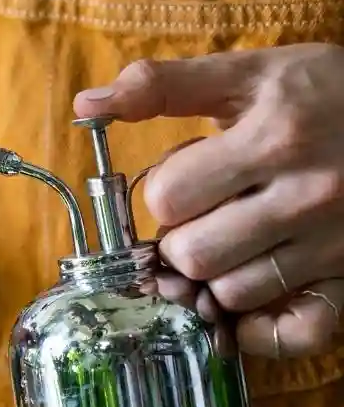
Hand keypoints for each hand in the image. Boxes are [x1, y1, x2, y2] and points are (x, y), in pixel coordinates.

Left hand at [74, 44, 343, 358]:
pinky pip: (295, 335)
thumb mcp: (251, 71)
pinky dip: (262, 330)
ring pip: (231, 295)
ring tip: (233, 245)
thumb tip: (87, 102)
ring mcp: (335, 247)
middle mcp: (308, 197)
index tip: (189, 177)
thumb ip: (164, 85)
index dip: (164, 189)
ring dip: (215, 277)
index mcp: (274, 138)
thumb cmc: (327, 92)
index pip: (168, 195)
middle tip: (207, 217)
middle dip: (180, 237)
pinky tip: (252, 303)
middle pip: (192, 254)